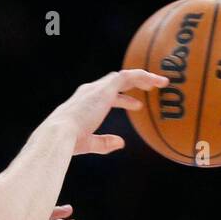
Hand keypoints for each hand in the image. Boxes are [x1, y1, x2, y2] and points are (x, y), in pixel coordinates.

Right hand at [52, 69, 168, 155]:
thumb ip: (103, 143)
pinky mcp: (104, 89)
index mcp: (84, 102)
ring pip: (124, 76)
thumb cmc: (68, 142)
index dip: (124, 99)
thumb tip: (121, 143)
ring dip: (143, 77)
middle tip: (153, 88)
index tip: (137, 106)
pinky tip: (155, 82)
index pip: (107, 94)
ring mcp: (97, 88)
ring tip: (161, 82)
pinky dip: (142, 76)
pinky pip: (127, 77)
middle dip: (135, 83)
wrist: (59, 134)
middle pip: (117, 82)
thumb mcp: (88, 143)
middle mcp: (90, 91)